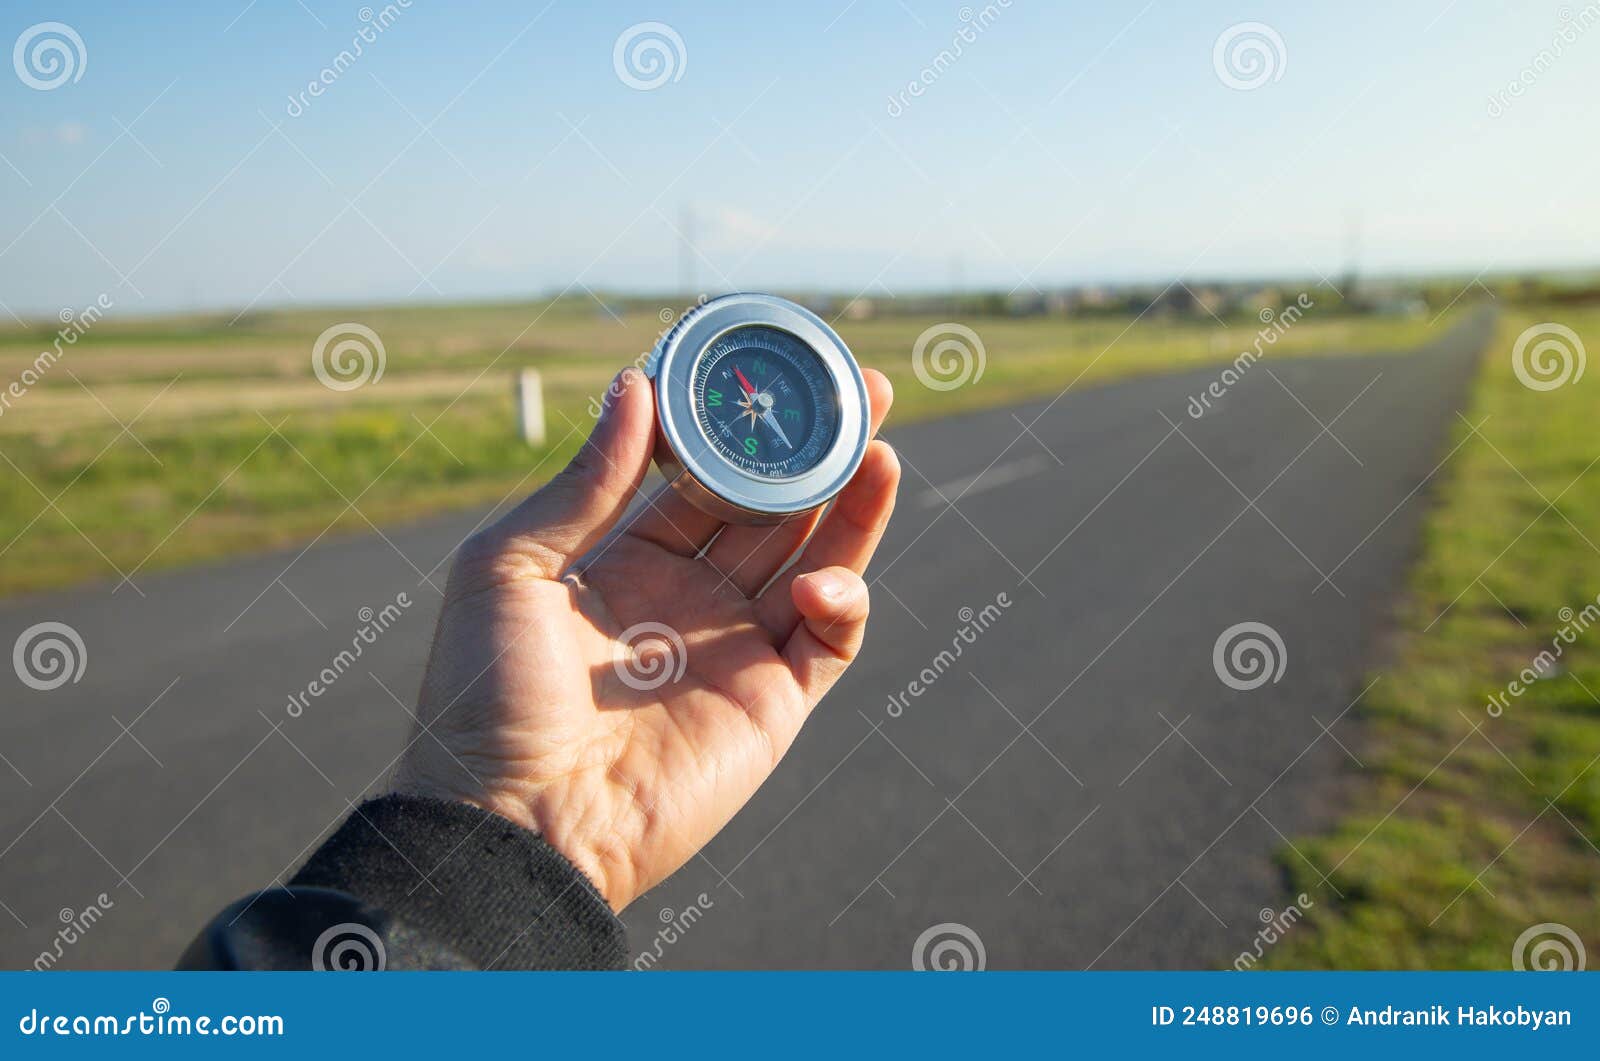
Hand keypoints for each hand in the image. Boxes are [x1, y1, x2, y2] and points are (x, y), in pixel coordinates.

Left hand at [393, 365, 898, 910]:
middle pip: (771, 508)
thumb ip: (586, 482)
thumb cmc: (485, 695)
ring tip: (879, 447)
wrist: (515, 822)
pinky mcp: (773, 702)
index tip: (768, 371)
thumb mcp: (508, 566)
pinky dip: (841, 600)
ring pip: (814, 559)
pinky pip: (830, 638)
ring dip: (852, 506)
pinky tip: (823, 577)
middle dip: (816, 450)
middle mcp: (687, 597)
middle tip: (861, 388)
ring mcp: (735, 648)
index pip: (700, 476)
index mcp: (623, 560)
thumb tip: (637, 384)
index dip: (738, 426)